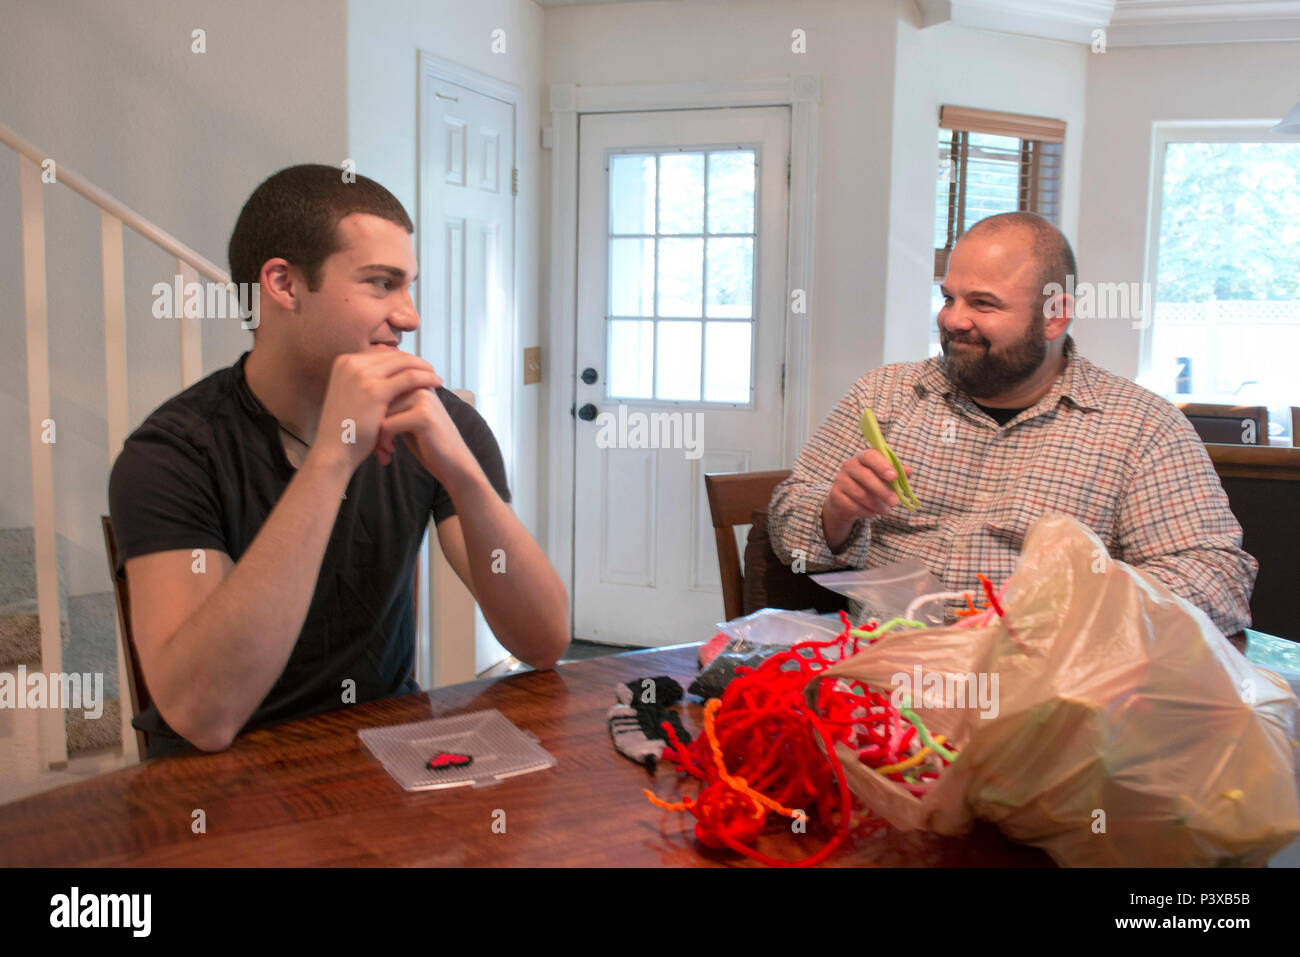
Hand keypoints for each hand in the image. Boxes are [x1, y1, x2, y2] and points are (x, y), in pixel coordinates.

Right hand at [311, 351, 442, 474]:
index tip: (417, 366)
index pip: (381, 353)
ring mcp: (362, 375)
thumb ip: (364, 380)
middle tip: (430, 369)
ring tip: (436, 376)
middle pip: (393, 355)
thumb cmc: (344, 428)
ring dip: (424, 368)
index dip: (402, 359)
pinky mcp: (375, 391)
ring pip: (404, 363)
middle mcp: (351, 363)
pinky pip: (409, 377)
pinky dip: (426, 378)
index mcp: (344, 362)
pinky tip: (437, 383)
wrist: (333, 451)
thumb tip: (388, 370)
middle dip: (414, 361)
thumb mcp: (350, 395)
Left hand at [374, 386, 479, 486]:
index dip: (370, 411)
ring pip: (379, 412)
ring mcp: (423, 399)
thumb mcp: (406, 417)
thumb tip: (359, 396)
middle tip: (376, 448)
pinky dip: (383, 442)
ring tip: (383, 452)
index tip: (371, 433)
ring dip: (375, 436)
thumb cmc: (427, 442)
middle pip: (377, 399)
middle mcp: (419, 385)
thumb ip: (390, 403)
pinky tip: (389, 453)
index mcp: (415, 380)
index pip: (379, 387)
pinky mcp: (423, 416)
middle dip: (371, 425)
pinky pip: (387, 425)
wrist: (454, 464)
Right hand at [822, 449, 913, 546]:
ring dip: (877, 504)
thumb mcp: (885, 477)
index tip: (894, 477)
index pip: (870, 456)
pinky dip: (866, 511)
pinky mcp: (835, 495)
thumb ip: (897, 473)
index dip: (882, 465)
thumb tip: (908, 471)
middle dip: (882, 490)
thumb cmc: (870, 485)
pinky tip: (872, 512)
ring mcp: (840, 480)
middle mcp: (849, 465)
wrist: (847, 500)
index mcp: (863, 457)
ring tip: (886, 510)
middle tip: (895, 502)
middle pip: (865, 476)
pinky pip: (853, 505)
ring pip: (860, 494)